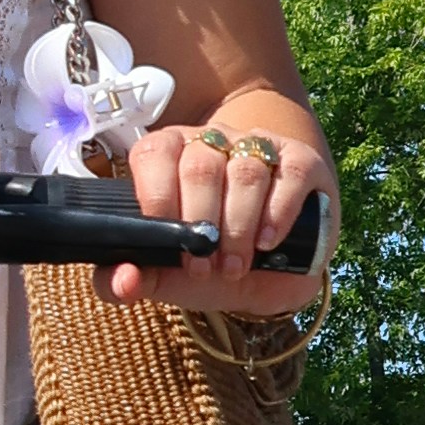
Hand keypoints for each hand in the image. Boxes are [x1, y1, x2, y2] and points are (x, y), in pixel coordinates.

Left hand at [110, 107, 335, 309]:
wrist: (273, 276)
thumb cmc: (213, 263)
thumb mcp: (169, 277)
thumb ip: (130, 282)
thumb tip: (122, 280)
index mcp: (171, 157)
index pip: (154, 154)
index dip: (159, 197)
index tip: (173, 244)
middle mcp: (213, 142)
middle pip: (200, 165)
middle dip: (201, 221)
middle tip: (206, 264)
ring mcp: (259, 147)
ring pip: (245, 171)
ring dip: (238, 225)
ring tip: (236, 263)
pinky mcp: (301, 161)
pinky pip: (290, 175)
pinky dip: (277, 213)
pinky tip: (267, 241)